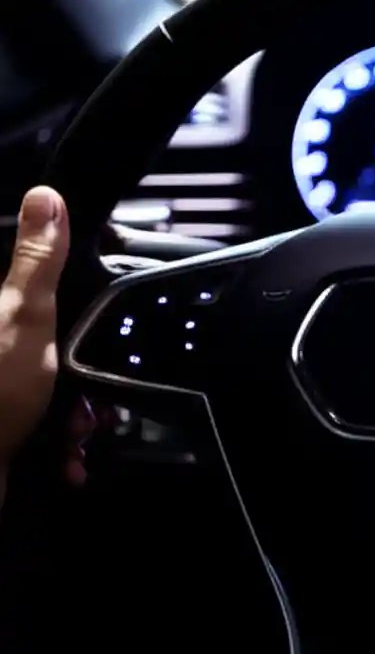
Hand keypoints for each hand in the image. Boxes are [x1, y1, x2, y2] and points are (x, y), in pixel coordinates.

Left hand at [0, 187, 92, 507]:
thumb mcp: (25, 315)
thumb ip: (38, 259)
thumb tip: (46, 197)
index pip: (40, 286)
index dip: (72, 304)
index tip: (87, 330)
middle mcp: (1, 338)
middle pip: (55, 343)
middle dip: (81, 375)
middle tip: (85, 397)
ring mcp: (3, 378)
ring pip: (56, 387)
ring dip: (75, 414)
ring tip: (73, 433)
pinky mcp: (7, 415)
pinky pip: (45, 422)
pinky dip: (61, 442)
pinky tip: (65, 455)